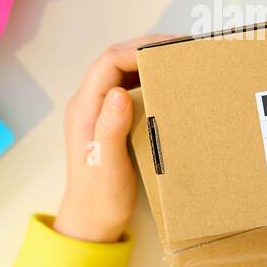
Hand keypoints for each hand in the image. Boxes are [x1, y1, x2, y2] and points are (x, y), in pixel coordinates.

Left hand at [54, 36, 171, 243]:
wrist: (91, 221)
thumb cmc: (98, 197)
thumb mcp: (107, 166)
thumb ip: (110, 128)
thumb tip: (120, 92)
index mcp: (84, 109)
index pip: (109, 63)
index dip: (138, 49)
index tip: (169, 48)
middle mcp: (88, 103)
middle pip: (116, 59)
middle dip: (147, 47)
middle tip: (182, 45)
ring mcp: (98, 109)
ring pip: (122, 69)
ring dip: (148, 58)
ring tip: (179, 56)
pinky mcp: (110, 118)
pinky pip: (128, 85)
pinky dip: (148, 76)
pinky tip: (168, 80)